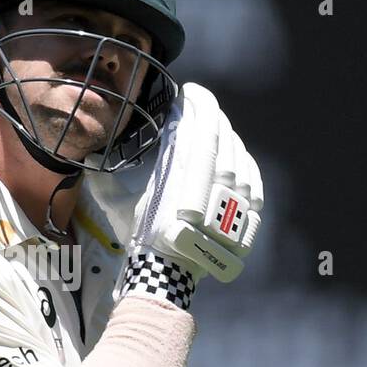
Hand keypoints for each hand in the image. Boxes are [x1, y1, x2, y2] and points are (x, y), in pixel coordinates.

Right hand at [126, 82, 263, 283]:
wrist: (168, 273)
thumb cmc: (144, 235)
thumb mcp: (129, 201)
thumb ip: (127, 173)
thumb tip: (113, 150)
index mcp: (181, 181)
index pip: (198, 132)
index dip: (198, 107)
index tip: (191, 92)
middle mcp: (211, 190)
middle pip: (221, 141)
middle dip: (212, 116)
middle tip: (201, 105)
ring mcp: (233, 204)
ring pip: (239, 158)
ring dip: (229, 137)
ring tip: (218, 128)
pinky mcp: (246, 218)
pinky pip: (253, 181)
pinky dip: (246, 162)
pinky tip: (238, 153)